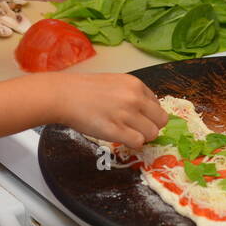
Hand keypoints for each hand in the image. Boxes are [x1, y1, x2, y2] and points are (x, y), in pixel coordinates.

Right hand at [49, 73, 168, 149]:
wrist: (65, 95)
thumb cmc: (85, 89)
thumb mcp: (115, 82)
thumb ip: (131, 94)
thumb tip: (144, 111)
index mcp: (136, 85)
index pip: (158, 105)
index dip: (149, 115)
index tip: (139, 119)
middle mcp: (135, 98)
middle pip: (160, 121)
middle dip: (150, 127)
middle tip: (136, 129)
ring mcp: (126, 115)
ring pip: (151, 134)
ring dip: (141, 137)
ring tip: (126, 133)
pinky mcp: (116, 130)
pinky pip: (138, 142)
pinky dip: (131, 144)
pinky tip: (120, 138)